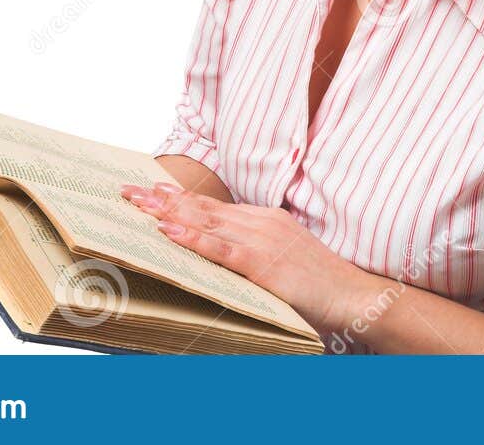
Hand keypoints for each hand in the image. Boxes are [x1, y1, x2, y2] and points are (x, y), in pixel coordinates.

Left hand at [119, 182, 372, 333]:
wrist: (353, 294)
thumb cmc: (321, 283)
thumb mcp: (286, 258)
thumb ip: (257, 252)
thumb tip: (228, 256)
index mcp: (266, 220)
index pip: (215, 205)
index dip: (181, 197)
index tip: (153, 189)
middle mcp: (261, 223)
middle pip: (204, 207)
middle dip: (164, 198)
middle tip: (129, 190)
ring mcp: (262, 241)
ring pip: (206, 222)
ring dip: (168, 212)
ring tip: (139, 204)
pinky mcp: (263, 263)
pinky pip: (220, 249)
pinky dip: (192, 238)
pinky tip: (169, 231)